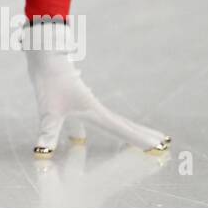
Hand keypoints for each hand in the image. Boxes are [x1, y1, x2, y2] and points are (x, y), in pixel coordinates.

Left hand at [23, 21, 169, 156]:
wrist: (45, 54)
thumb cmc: (49, 79)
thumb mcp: (49, 110)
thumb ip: (48, 133)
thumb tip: (43, 153)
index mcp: (94, 110)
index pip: (122, 129)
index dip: (140, 140)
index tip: (159, 147)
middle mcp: (94, 107)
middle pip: (124, 124)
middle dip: (142, 134)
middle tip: (164, 142)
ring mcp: (85, 104)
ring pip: (110, 122)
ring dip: (124, 132)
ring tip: (135, 141)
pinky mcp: (73, 101)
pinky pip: (86, 122)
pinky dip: (87, 132)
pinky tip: (78, 139)